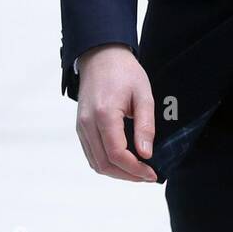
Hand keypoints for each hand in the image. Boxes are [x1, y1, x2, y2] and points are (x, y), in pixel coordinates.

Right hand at [76, 45, 156, 182]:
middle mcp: (87, 124)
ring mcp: (81, 126)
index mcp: (104, 114)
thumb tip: (146, 154)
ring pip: (96, 163)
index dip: (135, 169)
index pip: (116, 154)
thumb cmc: (124, 72)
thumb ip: (145, 126)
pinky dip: (106, 163)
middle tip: (147, 176)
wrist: (101, 56)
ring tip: (137, 171)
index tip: (152, 173)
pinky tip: (123, 161)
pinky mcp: (81, 127)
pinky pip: (91, 154)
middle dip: (127, 175)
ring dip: (116, 172)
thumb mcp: (143, 94)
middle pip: (104, 164)